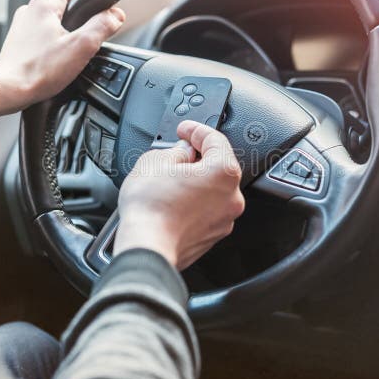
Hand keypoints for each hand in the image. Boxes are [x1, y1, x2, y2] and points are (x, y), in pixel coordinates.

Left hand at [0, 0, 124, 114]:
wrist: (9, 91)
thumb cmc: (38, 71)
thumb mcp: (81, 47)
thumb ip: (102, 27)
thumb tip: (116, 15)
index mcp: (44, 4)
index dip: (92, 8)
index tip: (98, 24)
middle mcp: (29, 10)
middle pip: (66, 11)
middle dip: (78, 28)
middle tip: (81, 48)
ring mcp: (21, 27)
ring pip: (53, 26)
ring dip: (63, 40)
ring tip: (65, 59)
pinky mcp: (18, 43)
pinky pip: (42, 40)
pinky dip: (50, 50)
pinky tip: (52, 64)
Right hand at [114, 121, 245, 269]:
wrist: (147, 248)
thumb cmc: (151, 209)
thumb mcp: (155, 161)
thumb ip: (174, 151)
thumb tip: (181, 153)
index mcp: (224, 173)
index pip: (215, 139)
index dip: (196, 130)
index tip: (185, 130)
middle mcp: (231, 197)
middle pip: (218, 166)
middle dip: (198, 157)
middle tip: (177, 153)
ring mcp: (223, 219)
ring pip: (212, 190)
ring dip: (196, 181)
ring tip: (169, 180)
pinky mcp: (212, 235)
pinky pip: (206, 209)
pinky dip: (193, 202)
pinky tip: (173, 200)